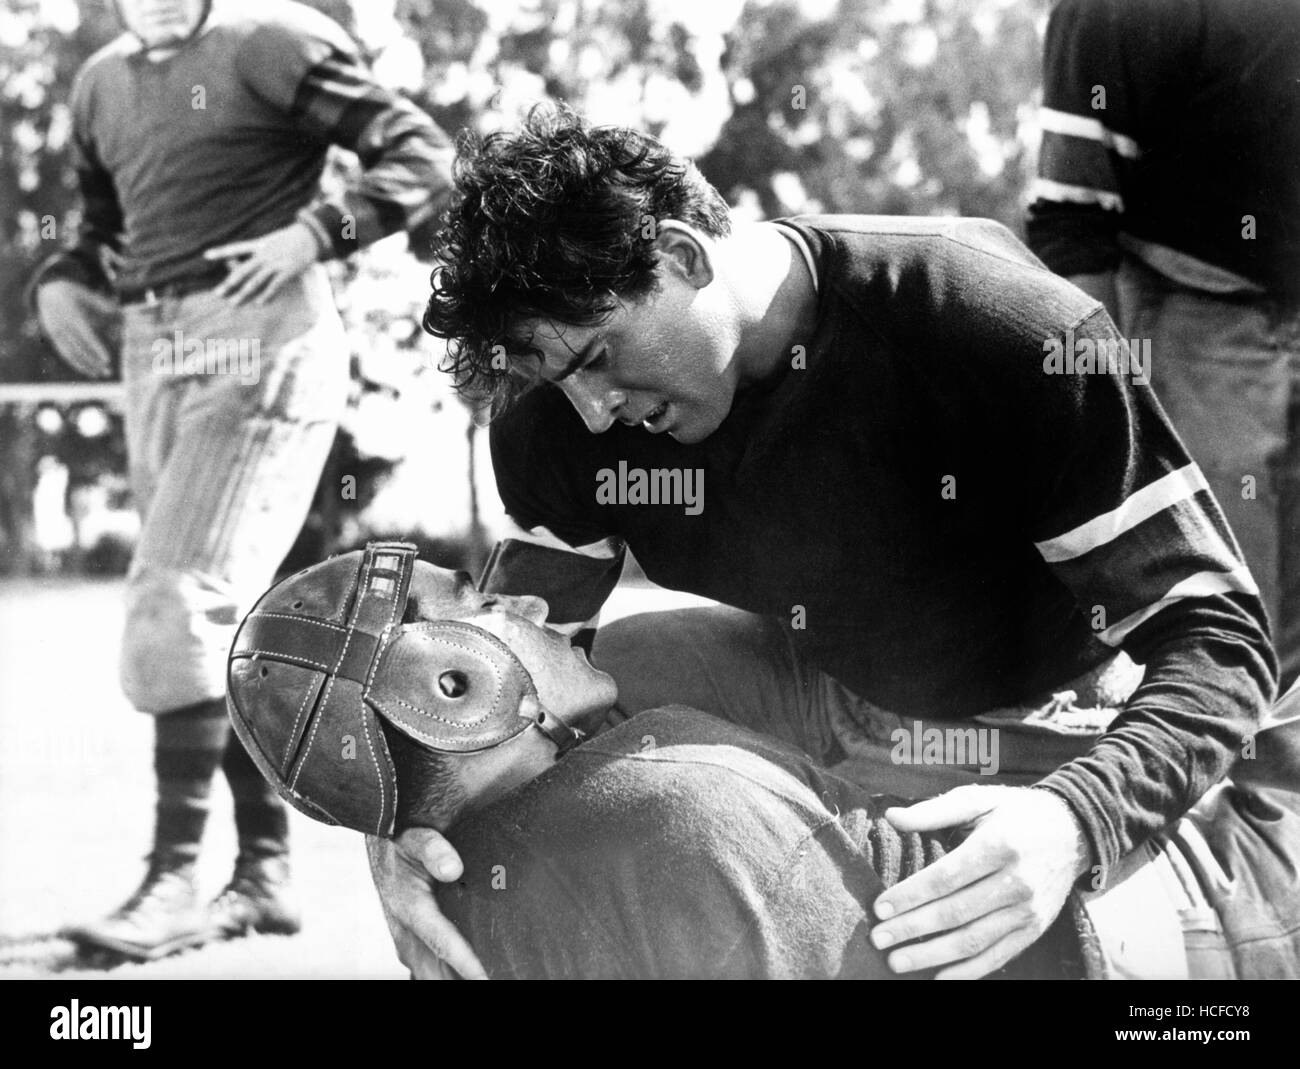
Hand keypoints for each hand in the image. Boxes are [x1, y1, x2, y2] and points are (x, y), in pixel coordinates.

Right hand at [34, 279, 117, 378]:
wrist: (48, 292)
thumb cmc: (76, 295)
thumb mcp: (89, 295)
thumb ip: (105, 306)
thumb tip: (123, 316)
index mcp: (72, 315)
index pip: (85, 335)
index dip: (96, 348)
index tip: (107, 359)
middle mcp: (62, 325)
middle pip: (78, 347)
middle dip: (93, 360)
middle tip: (109, 371)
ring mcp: (56, 333)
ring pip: (71, 353)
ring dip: (86, 365)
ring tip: (101, 374)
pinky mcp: (53, 338)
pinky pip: (65, 354)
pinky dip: (77, 364)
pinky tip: (90, 372)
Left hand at [205, 222, 320, 305]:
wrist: (310, 235)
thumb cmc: (291, 239)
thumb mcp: (273, 240)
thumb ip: (261, 250)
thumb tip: (251, 260)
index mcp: (259, 244)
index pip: (236, 247)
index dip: (221, 251)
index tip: (206, 255)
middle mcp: (264, 254)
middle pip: (243, 270)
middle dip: (230, 283)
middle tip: (219, 293)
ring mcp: (275, 263)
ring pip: (255, 280)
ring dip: (244, 293)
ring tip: (234, 303)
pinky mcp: (287, 271)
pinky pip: (274, 285)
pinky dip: (266, 295)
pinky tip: (259, 303)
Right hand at [366, 829, 487, 980]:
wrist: (383, 852)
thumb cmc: (403, 846)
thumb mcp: (417, 839)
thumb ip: (434, 850)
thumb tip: (453, 869)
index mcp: (411, 909)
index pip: (442, 943)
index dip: (466, 964)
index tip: (484, 977)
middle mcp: (407, 934)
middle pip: (437, 972)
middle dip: (462, 977)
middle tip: (495, 976)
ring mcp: (407, 944)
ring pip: (431, 975)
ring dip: (454, 977)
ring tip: (487, 975)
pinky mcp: (412, 947)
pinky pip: (429, 971)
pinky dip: (447, 975)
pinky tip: (467, 972)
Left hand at [871, 785, 1089, 978]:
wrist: (1072, 831)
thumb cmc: (1014, 812)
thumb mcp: (978, 799)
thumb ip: (934, 810)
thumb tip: (892, 817)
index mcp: (998, 846)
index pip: (945, 877)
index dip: (911, 895)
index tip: (879, 908)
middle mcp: (1016, 881)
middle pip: (955, 912)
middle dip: (912, 928)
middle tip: (878, 939)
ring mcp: (1028, 910)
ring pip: (974, 939)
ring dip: (932, 955)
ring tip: (897, 961)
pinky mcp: (1035, 928)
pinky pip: (998, 955)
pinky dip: (969, 971)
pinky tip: (939, 978)